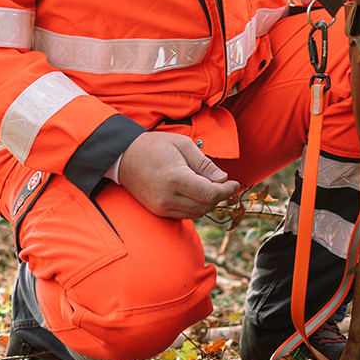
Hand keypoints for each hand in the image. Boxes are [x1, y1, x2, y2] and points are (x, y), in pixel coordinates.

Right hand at [116, 131, 239, 219]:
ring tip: (210, 186)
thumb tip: (223, 179)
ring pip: (197, 213)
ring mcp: (161, 207)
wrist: (125, 157)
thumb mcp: (184, 145)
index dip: (227, 190)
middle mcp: (168, 198)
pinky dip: (196, 206)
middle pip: (206, 206)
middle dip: (219, 196)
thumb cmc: (156, 146)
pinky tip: (196, 192)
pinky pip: (185, 214)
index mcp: (176, 179)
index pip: (210, 194)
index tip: (234, 183)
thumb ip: (205, 164)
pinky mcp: (158, 211)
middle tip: (224, 184)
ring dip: (208, 202)